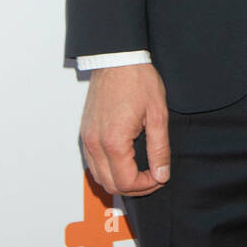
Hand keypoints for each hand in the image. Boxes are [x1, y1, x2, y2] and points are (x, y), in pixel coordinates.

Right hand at [80, 63, 169, 196]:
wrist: (117, 59)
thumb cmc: (138, 80)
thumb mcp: (158, 114)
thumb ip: (159, 149)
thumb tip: (162, 174)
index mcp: (113, 141)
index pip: (127, 182)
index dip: (146, 186)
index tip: (160, 176)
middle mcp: (95, 143)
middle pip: (110, 185)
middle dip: (134, 187)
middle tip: (153, 177)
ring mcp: (87, 138)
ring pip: (98, 177)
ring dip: (119, 180)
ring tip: (141, 171)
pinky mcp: (85, 132)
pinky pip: (92, 163)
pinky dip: (108, 169)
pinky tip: (124, 161)